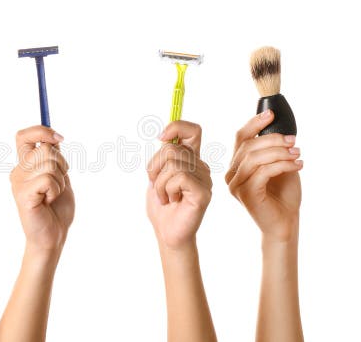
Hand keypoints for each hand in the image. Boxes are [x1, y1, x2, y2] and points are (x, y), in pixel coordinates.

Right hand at [10, 126, 73, 252]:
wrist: (54, 236)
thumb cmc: (57, 210)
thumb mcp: (60, 177)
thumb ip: (55, 159)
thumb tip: (55, 137)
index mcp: (25, 165)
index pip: (23, 136)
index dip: (40, 131)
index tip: (59, 138)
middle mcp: (18, 171)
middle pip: (45, 149)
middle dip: (62, 165)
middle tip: (58, 184)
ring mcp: (18, 182)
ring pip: (50, 164)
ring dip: (60, 181)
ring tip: (52, 196)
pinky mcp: (23, 194)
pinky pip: (48, 179)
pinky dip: (56, 190)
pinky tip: (48, 201)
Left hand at [146, 121, 212, 249]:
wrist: (167, 233)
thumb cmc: (162, 206)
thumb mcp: (157, 175)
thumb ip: (163, 156)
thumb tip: (164, 136)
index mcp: (191, 160)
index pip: (193, 131)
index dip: (177, 127)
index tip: (161, 137)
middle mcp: (201, 167)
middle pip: (172, 149)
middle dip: (155, 167)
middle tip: (157, 186)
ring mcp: (205, 180)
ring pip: (173, 164)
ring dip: (159, 183)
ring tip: (165, 196)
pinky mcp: (203, 193)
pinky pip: (179, 178)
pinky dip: (167, 189)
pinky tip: (172, 201)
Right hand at [225, 110, 302, 241]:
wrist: (286, 222)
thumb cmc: (283, 195)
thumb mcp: (279, 164)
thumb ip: (273, 149)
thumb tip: (279, 128)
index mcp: (237, 164)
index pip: (240, 137)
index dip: (254, 123)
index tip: (272, 114)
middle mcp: (232, 173)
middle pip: (248, 145)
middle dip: (273, 139)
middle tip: (294, 142)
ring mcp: (236, 185)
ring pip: (254, 157)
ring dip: (279, 152)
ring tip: (298, 155)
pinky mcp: (246, 194)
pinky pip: (262, 171)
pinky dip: (282, 165)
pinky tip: (297, 165)